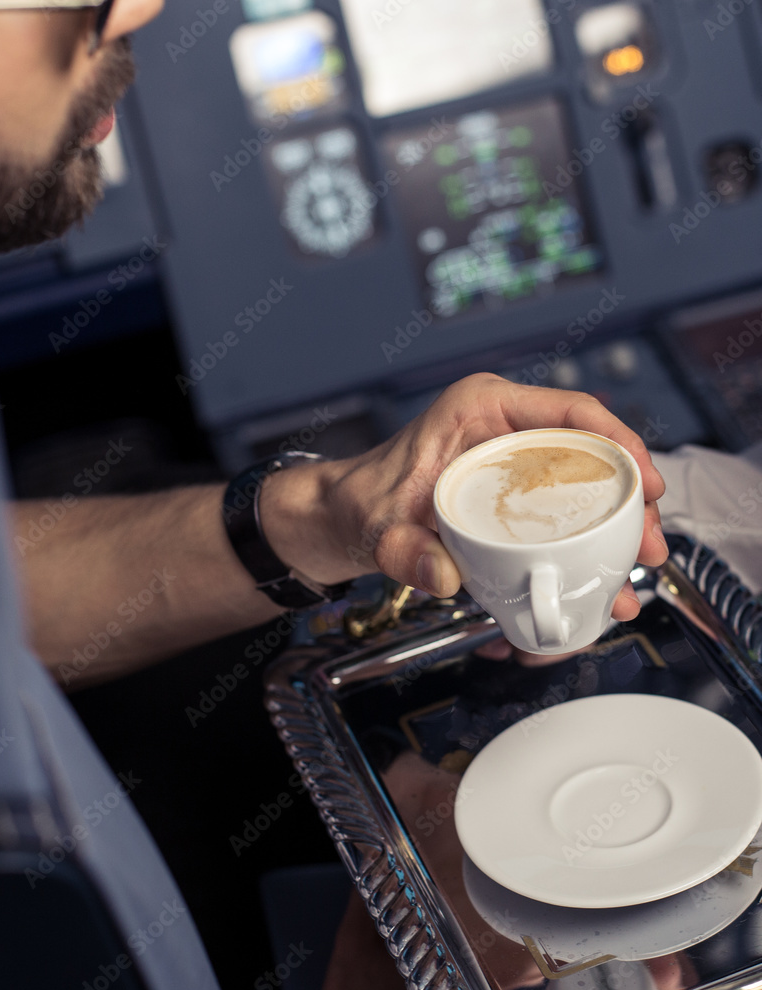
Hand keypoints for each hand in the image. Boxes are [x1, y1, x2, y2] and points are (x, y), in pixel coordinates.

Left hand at [265, 374, 666, 623]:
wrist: (344, 518)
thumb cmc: (362, 502)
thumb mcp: (378, 525)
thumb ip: (403, 550)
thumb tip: (441, 574)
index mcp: (477, 410)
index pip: (567, 410)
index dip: (620, 441)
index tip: (646, 481)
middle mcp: (502, 428)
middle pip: (590, 450)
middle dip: (631, 496)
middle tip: (649, 543)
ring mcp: (511, 460)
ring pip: (585, 482)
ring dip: (617, 522)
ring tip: (636, 567)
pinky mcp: (511, 492)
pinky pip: (563, 507)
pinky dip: (587, 538)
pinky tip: (603, 575)